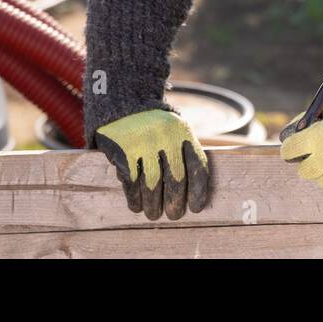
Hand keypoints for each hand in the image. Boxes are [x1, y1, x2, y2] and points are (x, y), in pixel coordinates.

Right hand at [94, 109, 209, 218]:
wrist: (124, 106)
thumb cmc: (156, 127)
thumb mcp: (175, 131)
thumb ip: (184, 155)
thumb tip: (191, 193)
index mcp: (183, 132)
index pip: (197, 166)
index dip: (198, 190)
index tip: (196, 208)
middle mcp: (165, 137)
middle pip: (175, 179)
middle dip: (175, 202)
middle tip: (174, 215)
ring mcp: (143, 144)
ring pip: (152, 184)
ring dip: (153, 204)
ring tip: (153, 214)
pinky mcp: (123, 151)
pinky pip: (131, 182)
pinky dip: (134, 198)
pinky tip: (136, 206)